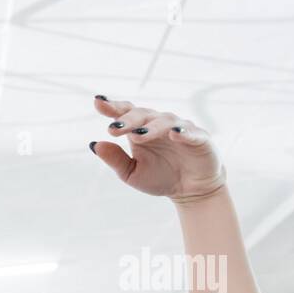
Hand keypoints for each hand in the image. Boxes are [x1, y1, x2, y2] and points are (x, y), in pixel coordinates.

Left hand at [89, 97, 225, 200]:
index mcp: (140, 129)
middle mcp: (159, 124)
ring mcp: (180, 129)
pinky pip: (190, 133)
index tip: (98, 102)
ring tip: (137, 136)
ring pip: (164, 122)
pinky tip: (174, 135)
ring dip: (150, 128)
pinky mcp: (199, 139)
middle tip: (113, 129)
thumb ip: (115, 159)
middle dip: (128, 120)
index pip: (126, 113)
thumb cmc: (160, 177)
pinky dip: (182, 133)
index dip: (113, 106)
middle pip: (142, 115)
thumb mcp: (131, 173)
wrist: (191, 190)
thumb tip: (94, 145)